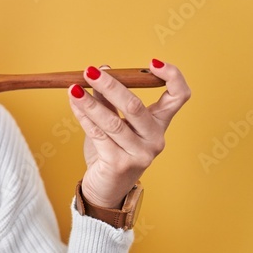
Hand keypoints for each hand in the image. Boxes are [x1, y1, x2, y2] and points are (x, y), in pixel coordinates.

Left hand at [68, 59, 190, 207]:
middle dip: (110, 86)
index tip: (153, 62)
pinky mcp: (120, 164)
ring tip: (73, 88)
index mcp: (159, 124)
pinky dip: (84, 117)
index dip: (172, 76)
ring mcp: (140, 154)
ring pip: (112, 122)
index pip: (179, 96)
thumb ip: (110, 100)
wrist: (105, 189)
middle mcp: (155, 139)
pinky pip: (98, 135)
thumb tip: (103, 69)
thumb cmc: (111, 152)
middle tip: (90, 71)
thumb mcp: (113, 123)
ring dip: (89, 102)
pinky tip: (74, 105)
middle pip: (135, 106)